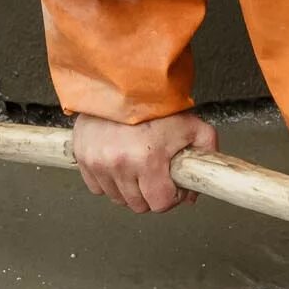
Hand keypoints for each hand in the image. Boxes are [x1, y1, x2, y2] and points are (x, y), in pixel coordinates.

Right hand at [72, 111, 216, 213]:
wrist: (122, 83)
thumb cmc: (157, 105)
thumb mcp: (194, 127)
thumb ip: (206, 155)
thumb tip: (195, 189)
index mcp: (147, 160)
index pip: (160, 204)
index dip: (172, 198)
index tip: (173, 185)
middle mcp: (118, 164)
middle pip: (139, 205)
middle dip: (152, 194)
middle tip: (157, 177)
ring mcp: (97, 162)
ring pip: (118, 198)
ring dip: (130, 190)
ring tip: (138, 170)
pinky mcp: (82, 157)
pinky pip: (97, 187)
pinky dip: (109, 182)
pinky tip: (120, 167)